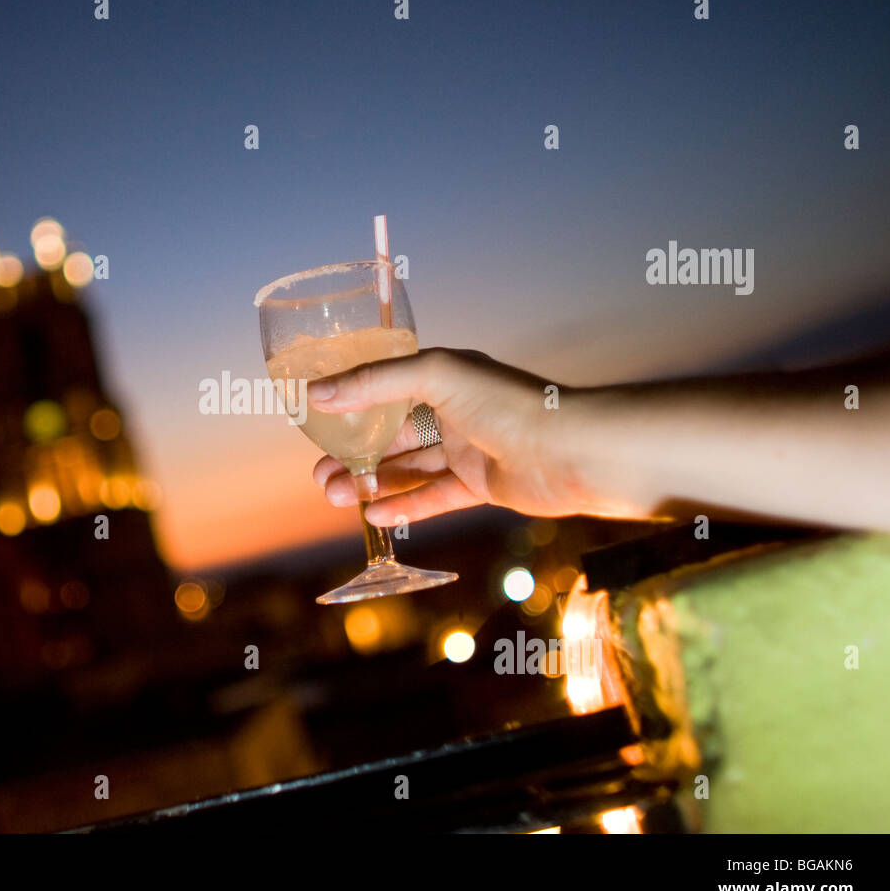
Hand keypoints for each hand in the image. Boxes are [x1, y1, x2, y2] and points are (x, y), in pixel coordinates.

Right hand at [308, 348, 636, 525]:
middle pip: (392, 435)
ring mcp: (468, 450)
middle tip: (319, 476)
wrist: (572, 451)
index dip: (352, 406)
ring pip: (408, 468)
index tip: (318, 425)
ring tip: (334, 496)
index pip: (387, 389)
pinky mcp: (482, 485)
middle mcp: (455, 410)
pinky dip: (403, 505)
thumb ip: (375, 383)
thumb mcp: (435, 376)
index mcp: (445, 376)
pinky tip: (373, 515)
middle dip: (353, 455)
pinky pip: (433, 496)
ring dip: (370, 482)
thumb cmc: (510, 403)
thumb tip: (317, 393)